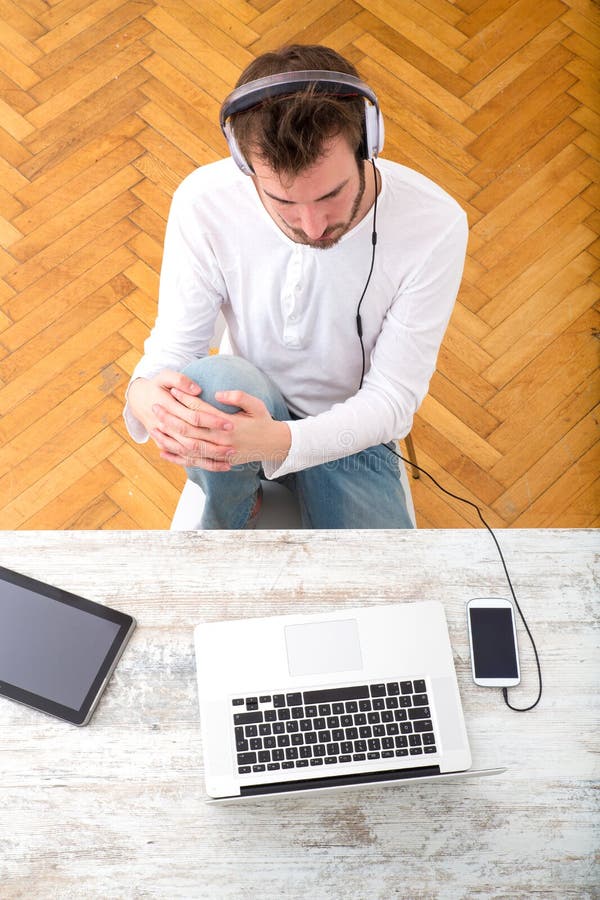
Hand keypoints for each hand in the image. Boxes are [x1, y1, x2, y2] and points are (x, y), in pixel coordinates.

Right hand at [127, 371, 234, 471]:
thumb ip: (180, 380)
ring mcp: (164, 438)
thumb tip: (197, 390)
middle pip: (192, 440)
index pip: (194, 417)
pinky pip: (183, 459)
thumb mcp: (165, 377)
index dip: (212, 421)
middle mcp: (165, 426)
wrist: (139, 399)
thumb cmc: (157, 386)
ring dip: (209, 459)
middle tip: (233, 447)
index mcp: (168, 407)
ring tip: (229, 461)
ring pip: (188, 453)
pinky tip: (217, 466)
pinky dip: (199, 464)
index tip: (230, 424)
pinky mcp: (166, 445)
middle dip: (214, 446)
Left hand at [164, 387, 290, 467]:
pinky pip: (194, 461)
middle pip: (189, 429)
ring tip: (154, 427)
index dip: (185, 400)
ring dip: (170, 437)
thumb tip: (217, 394)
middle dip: (170, 417)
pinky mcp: (218, 461)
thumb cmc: (264, 421)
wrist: (274, 445)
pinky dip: (177, 457)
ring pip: (188, 447)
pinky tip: (163, 451)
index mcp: (230, 424)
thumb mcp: (256, 404)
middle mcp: (222, 440)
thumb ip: (238, 396)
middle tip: (155, 407)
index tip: (173, 390)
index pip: (201, 411)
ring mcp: (220, 453)